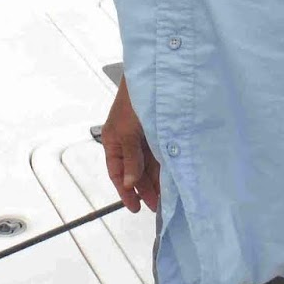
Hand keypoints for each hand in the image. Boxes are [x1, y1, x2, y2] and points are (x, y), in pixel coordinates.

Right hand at [101, 76, 159, 212]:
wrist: (152, 76)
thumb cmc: (133, 101)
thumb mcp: (128, 132)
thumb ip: (131, 159)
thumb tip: (130, 184)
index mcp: (113, 141)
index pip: (117, 172)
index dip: (125, 191)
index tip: (135, 207)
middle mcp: (127, 141)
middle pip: (134, 171)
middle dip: (144, 189)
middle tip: (157, 206)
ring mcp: (143, 137)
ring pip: (148, 165)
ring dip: (155, 181)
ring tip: (166, 197)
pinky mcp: (158, 133)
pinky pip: (159, 155)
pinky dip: (163, 168)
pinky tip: (170, 179)